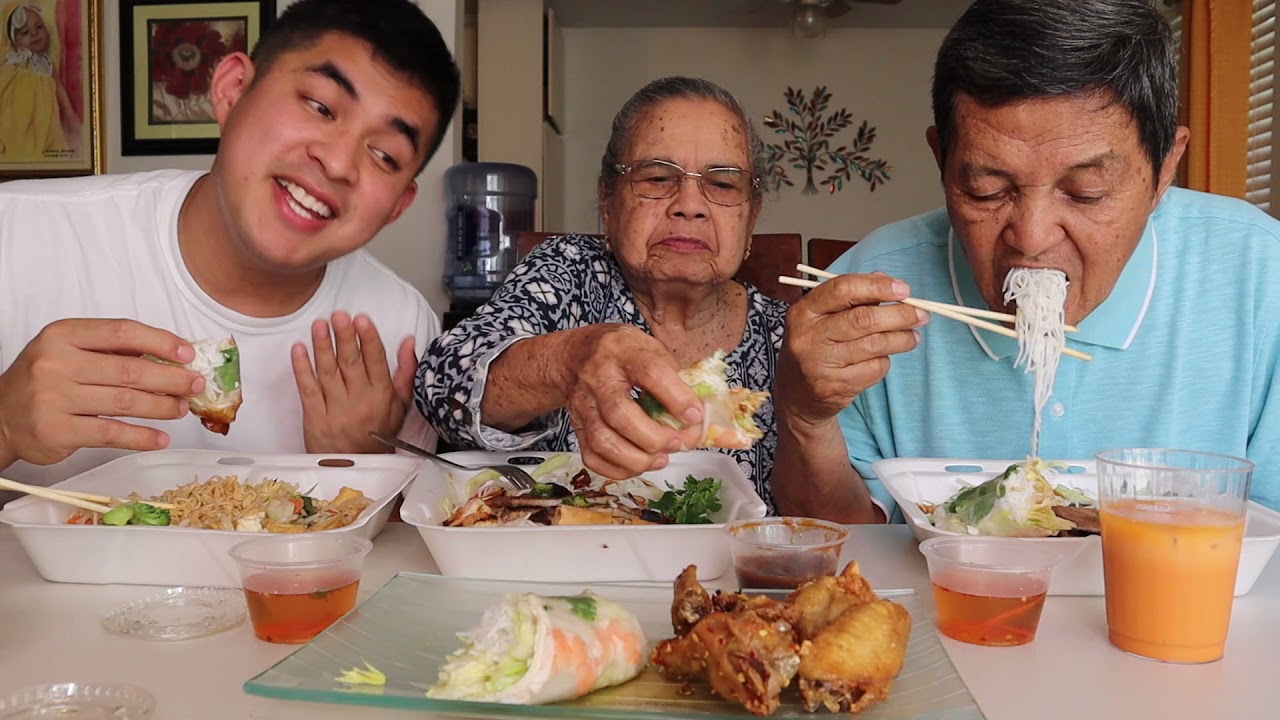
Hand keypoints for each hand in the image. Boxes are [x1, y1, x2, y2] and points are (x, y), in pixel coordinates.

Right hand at [0, 319, 202, 466]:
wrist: (1, 416)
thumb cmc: (43, 380)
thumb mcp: (67, 350)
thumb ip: (111, 349)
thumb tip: (169, 355)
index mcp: (63, 335)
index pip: (122, 332)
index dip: (161, 342)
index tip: (187, 353)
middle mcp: (57, 363)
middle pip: (130, 370)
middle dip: (172, 378)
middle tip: (194, 384)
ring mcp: (55, 398)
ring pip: (126, 402)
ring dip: (162, 407)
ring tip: (181, 408)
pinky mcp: (58, 430)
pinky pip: (112, 433)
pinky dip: (142, 437)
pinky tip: (160, 438)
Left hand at [291, 311, 416, 453]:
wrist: (358, 467)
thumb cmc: (380, 433)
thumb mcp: (401, 404)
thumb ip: (406, 371)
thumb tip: (408, 340)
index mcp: (382, 395)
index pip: (376, 362)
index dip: (368, 339)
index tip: (361, 320)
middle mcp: (360, 401)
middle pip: (350, 363)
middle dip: (344, 337)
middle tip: (338, 316)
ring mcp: (336, 410)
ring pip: (328, 373)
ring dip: (322, 346)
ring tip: (319, 325)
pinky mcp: (315, 418)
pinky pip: (307, 389)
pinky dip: (301, 369)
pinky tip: (298, 349)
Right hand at [562, 324, 702, 478]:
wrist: (573, 355)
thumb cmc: (620, 352)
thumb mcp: (650, 347)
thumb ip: (674, 377)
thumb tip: (698, 417)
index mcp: (622, 350)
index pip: (650, 373)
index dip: (676, 398)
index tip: (695, 416)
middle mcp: (597, 377)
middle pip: (620, 414)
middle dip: (654, 437)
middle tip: (676, 443)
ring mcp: (583, 404)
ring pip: (603, 441)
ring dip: (636, 459)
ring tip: (660, 459)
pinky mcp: (577, 426)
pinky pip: (592, 456)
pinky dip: (618, 469)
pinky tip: (638, 464)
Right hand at [776, 273, 926, 429]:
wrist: (796, 395)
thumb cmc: (816, 347)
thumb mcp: (822, 318)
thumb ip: (851, 297)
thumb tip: (886, 280)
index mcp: (804, 311)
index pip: (843, 289)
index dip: (877, 287)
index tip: (904, 289)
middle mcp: (808, 336)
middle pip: (864, 319)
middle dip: (900, 315)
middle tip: (921, 314)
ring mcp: (820, 363)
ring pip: (875, 345)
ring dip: (902, 339)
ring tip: (912, 336)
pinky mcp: (835, 386)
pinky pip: (874, 368)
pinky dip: (885, 361)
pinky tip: (883, 358)